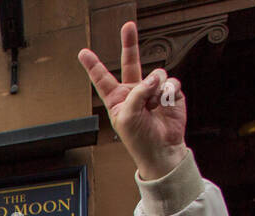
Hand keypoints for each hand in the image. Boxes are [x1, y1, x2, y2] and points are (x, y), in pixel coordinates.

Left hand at [78, 22, 186, 180]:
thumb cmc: (139, 139)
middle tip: (128, 26)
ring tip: (154, 105)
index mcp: (117, 99)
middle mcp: (134, 91)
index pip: (103, 79)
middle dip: (130, 43)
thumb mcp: (128, 118)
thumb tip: (154, 77)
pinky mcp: (170, 92)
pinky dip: (168, 92)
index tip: (83, 53)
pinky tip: (165, 104)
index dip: (93, 65)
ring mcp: (152, 90)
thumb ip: (137, 94)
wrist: (162, 149)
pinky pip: (170, 81)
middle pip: (130, 62)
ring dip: (155, 89)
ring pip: (155, 74)